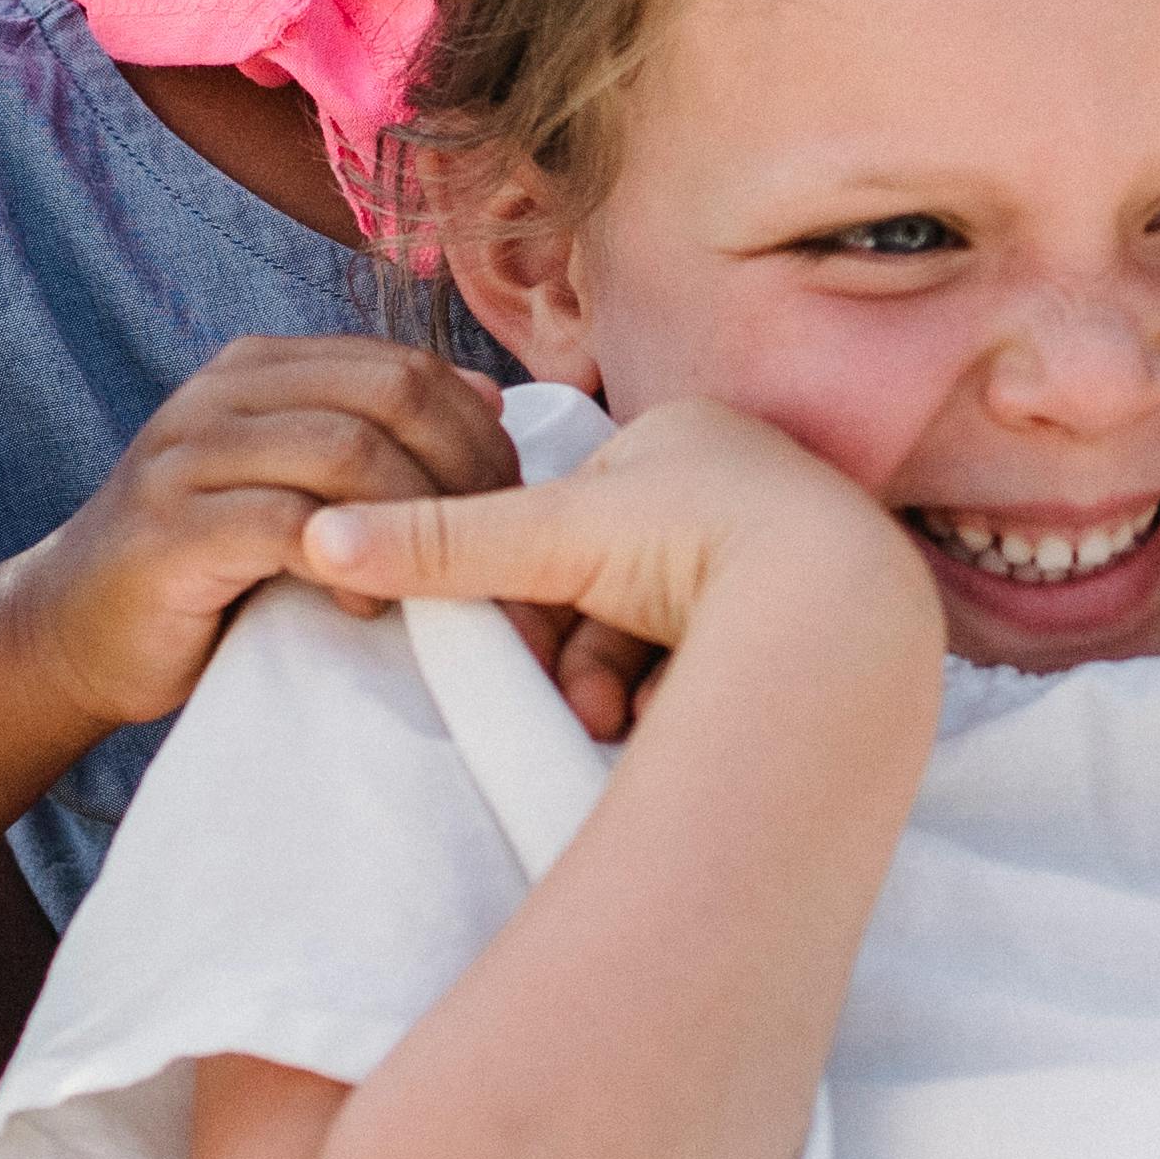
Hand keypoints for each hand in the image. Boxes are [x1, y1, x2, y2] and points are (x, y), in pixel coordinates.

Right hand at [0, 341, 531, 734]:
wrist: (70, 632)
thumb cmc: (210, 571)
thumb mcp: (297, 488)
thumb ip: (374, 440)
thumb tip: (489, 403)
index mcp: (261, 369)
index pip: (405, 366)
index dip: (478, 436)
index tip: (513, 509)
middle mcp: (221, 393)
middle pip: (389, 394)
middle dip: (465, 471)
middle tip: (497, 549)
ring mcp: (187, 455)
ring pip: (348, 449)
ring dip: (421, 520)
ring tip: (442, 580)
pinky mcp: (168, 529)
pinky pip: (290, 523)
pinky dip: (353, 565)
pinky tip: (370, 605)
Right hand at [291, 401, 934, 687]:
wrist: (841, 616)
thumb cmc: (699, 547)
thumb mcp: (551, 543)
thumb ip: (437, 544)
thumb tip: (318, 539)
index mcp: (683, 432)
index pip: (572, 516)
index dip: (543, 585)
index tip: (537, 639)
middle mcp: (743, 479)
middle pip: (618, 582)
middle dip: (590, 653)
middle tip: (586, 703)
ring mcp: (786, 550)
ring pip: (667, 631)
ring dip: (630, 687)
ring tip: (628, 721)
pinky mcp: (815, 622)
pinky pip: (721, 662)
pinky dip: (688, 699)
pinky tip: (683, 726)